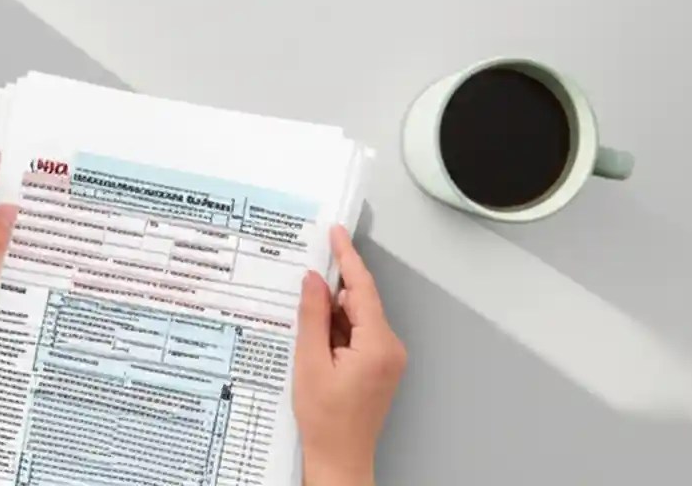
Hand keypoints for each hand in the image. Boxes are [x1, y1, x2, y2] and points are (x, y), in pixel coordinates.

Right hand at [294, 226, 406, 485]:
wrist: (339, 459)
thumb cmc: (326, 421)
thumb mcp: (310, 363)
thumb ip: (312, 317)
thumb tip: (314, 281)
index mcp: (377, 344)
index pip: (362, 288)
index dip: (347, 257)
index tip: (336, 233)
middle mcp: (389, 347)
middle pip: (359, 302)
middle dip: (330, 291)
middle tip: (302, 277)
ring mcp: (387, 358)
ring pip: (356, 318)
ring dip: (330, 315)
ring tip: (302, 323)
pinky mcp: (379, 366)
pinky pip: (357, 335)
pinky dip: (336, 331)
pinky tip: (313, 338)